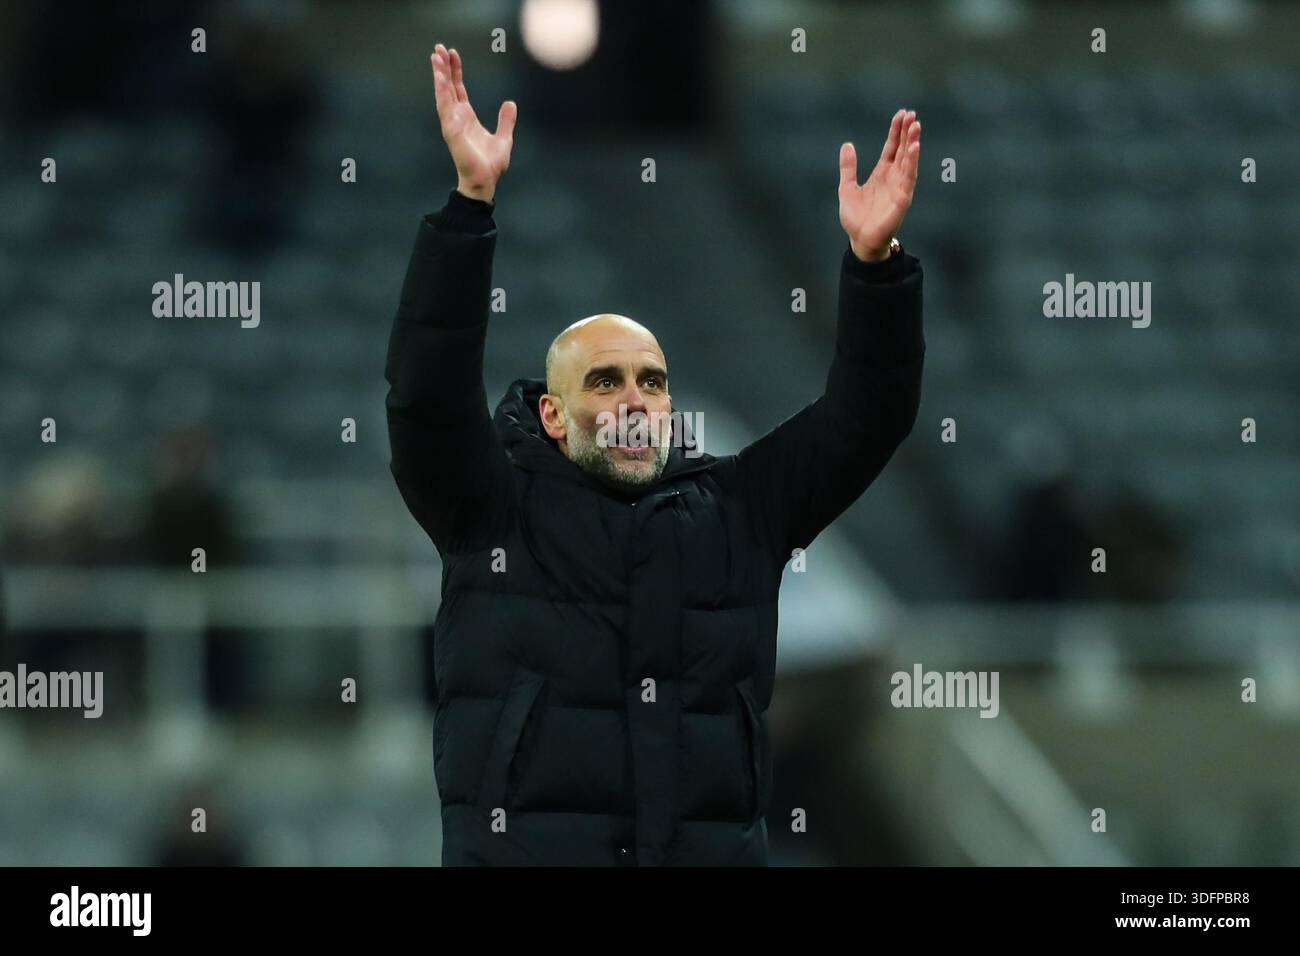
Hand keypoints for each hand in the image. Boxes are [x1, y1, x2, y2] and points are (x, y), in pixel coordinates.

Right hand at [430, 43, 516, 201]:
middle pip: (448, 87)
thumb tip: (510, 103)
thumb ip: (506, 120)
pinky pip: (445, 107)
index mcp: (467, 118)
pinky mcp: (451, 131)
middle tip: (438, 47)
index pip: (459, 89)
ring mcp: (452, 124)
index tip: (452, 54)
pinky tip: (440, 78)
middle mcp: (457, 118)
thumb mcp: (504, 138)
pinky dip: (442, 92)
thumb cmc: (491, 164)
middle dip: (443, 68)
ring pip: (443, 94)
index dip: (455, 72)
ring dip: (439, 75)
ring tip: (435, 56)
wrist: (486, 181)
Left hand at [839, 109, 919, 261]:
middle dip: (907, 132)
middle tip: (912, 114)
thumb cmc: (856, 218)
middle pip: (902, 149)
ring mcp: (899, 187)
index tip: (901, 114)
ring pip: (908, 160)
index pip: (891, 147)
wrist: (860, 241)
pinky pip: (909, 177)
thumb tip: (847, 145)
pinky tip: (914, 147)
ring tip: (916, 125)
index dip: (896, 131)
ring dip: (912, 142)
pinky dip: (912, 161)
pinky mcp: (902, 198)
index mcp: (881, 173)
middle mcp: (893, 177)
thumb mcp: (847, 188)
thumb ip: (848, 168)